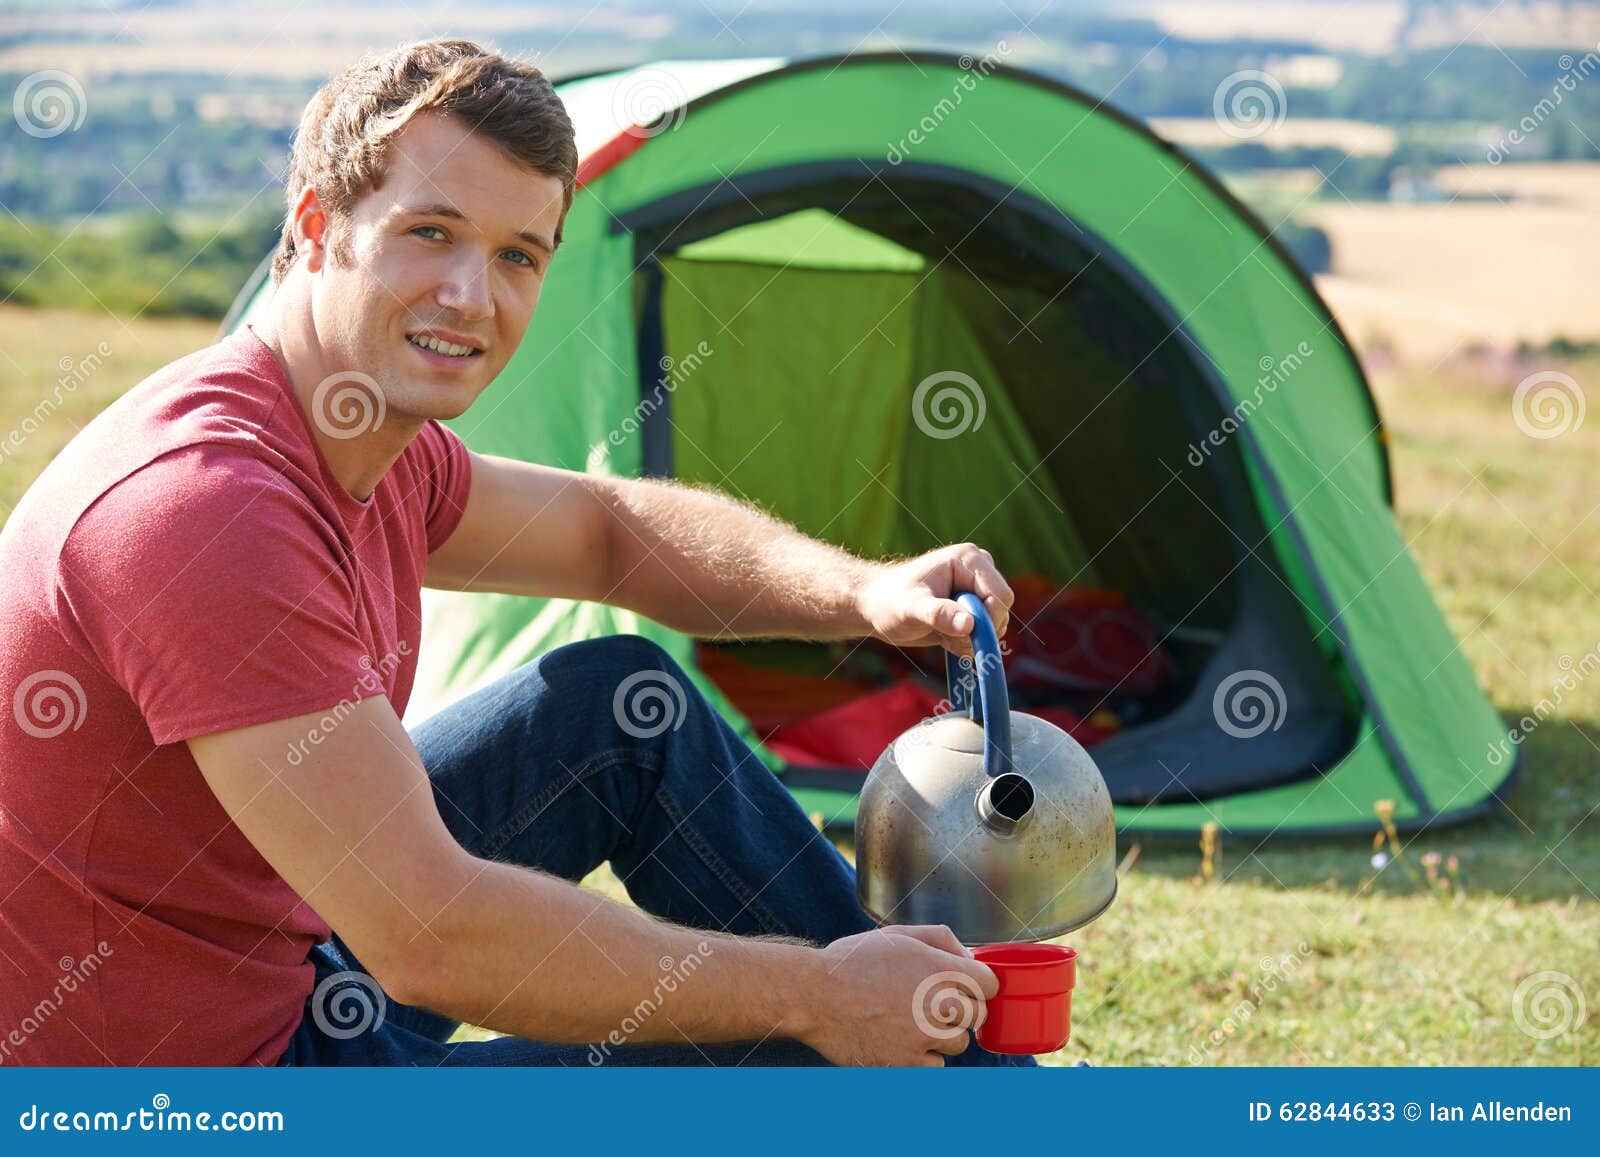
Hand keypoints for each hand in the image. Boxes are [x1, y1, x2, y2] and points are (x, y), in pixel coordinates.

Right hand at [802, 925, 997, 1065]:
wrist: (815, 995)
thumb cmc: (854, 961)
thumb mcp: (898, 935)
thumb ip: (941, 939)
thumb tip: (969, 958)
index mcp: (940, 968)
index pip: (990, 984)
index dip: (976, 983)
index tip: (960, 986)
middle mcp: (940, 1003)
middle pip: (978, 1015)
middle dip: (960, 1009)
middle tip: (932, 1004)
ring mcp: (925, 1036)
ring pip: (959, 1043)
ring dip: (942, 1034)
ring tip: (911, 1021)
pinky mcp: (908, 1063)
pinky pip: (936, 1065)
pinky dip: (924, 1056)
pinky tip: (901, 1039)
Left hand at [856, 543, 1013, 656]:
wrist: (875, 606)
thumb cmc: (889, 601)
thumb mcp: (911, 609)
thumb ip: (939, 615)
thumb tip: (969, 624)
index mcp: (969, 560)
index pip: (1001, 595)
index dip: (989, 621)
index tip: (966, 636)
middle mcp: (978, 571)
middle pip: (1001, 611)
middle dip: (978, 632)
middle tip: (947, 638)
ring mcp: (976, 590)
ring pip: (995, 626)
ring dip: (971, 640)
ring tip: (941, 635)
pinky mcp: (972, 607)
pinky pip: (984, 633)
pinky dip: (967, 643)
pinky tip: (944, 639)